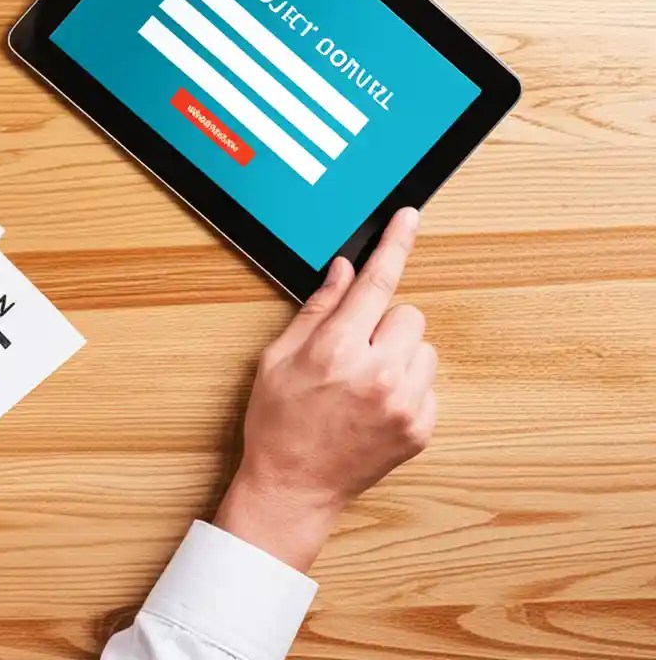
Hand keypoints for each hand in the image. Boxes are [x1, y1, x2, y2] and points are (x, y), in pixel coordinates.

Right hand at [217, 208, 436, 571]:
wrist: (293, 488)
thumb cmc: (276, 423)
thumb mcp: (277, 359)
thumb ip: (316, 311)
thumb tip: (344, 271)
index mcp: (336, 350)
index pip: (375, 282)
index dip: (394, 244)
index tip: (410, 217)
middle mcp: (376, 374)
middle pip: (408, 314)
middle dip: (382, 325)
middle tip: (353, 353)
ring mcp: (404, 404)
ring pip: (422, 349)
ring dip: (398, 356)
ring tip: (364, 383)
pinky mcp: (420, 428)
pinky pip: (427, 384)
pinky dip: (406, 388)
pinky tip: (374, 407)